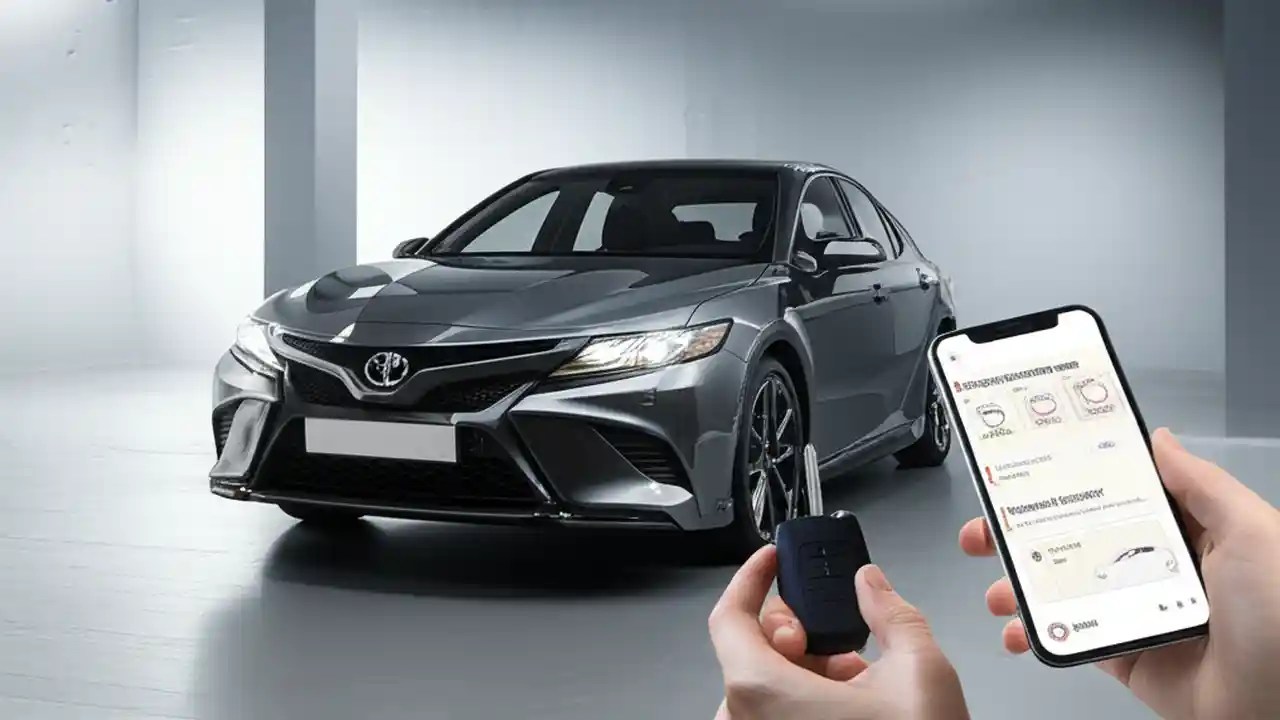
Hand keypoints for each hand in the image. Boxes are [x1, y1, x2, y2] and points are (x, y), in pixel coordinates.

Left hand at [708, 547, 968, 719]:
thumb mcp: (918, 670)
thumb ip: (889, 612)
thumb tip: (872, 584)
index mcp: (760, 692)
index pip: (728, 616)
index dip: (750, 579)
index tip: (770, 562)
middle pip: (751, 652)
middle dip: (796, 633)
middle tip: (837, 636)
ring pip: (765, 689)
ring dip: (805, 671)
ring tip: (856, 679)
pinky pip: (775, 717)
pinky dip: (805, 701)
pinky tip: (853, 704)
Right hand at [959, 428, 1279, 719]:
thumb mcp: (1251, 531)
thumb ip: (1202, 485)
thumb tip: (1162, 441)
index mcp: (1191, 533)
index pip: (1121, 495)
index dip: (1074, 481)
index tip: (1028, 469)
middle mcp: (1161, 568)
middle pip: (1079, 539)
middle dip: (1025, 533)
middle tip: (987, 529)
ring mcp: (1138, 612)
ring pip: (1065, 588)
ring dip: (1022, 585)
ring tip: (998, 588)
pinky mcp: (1128, 656)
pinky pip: (1074, 638)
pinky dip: (1038, 635)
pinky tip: (1020, 631)